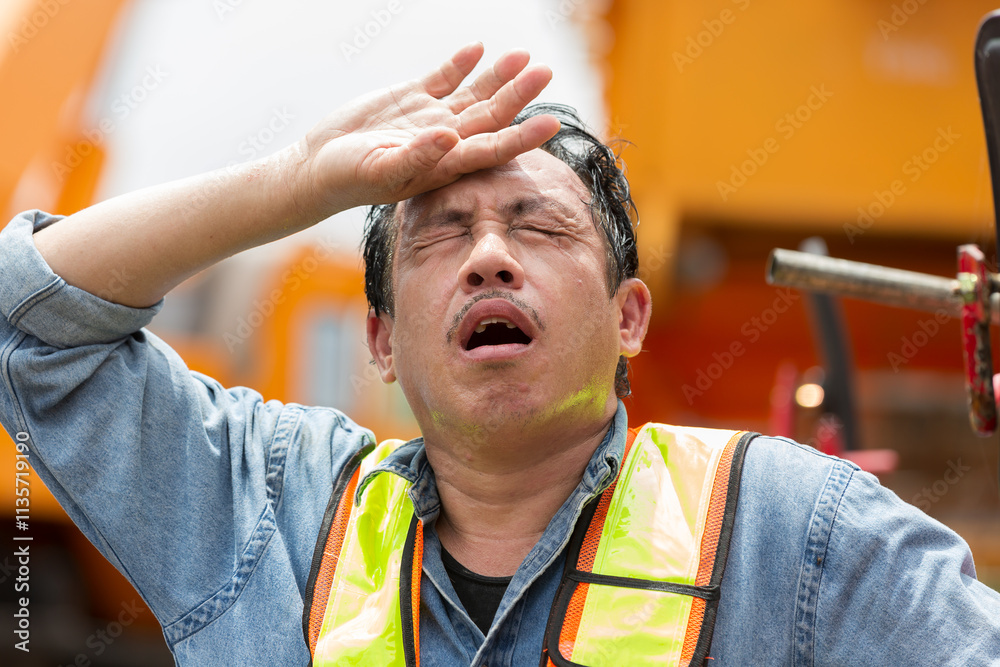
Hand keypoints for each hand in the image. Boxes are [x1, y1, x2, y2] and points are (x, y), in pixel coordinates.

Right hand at [294, 43, 559, 214]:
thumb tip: (449, 137)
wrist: (318, 166)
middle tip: (545, 72)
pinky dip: (461, 64)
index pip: (493, 148)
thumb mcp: (380, 170)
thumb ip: (416, 156)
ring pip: (474, 94)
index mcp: (446, 164)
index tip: (550, 123)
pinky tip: (479, 48)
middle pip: (492, 116)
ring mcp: (431, 117)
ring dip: (498, 76)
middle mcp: (446, 141)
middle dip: (519, 94)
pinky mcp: (411, 98)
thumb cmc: (348, 178)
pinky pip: (443, 78)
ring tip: (523, 56)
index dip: (523, 137)